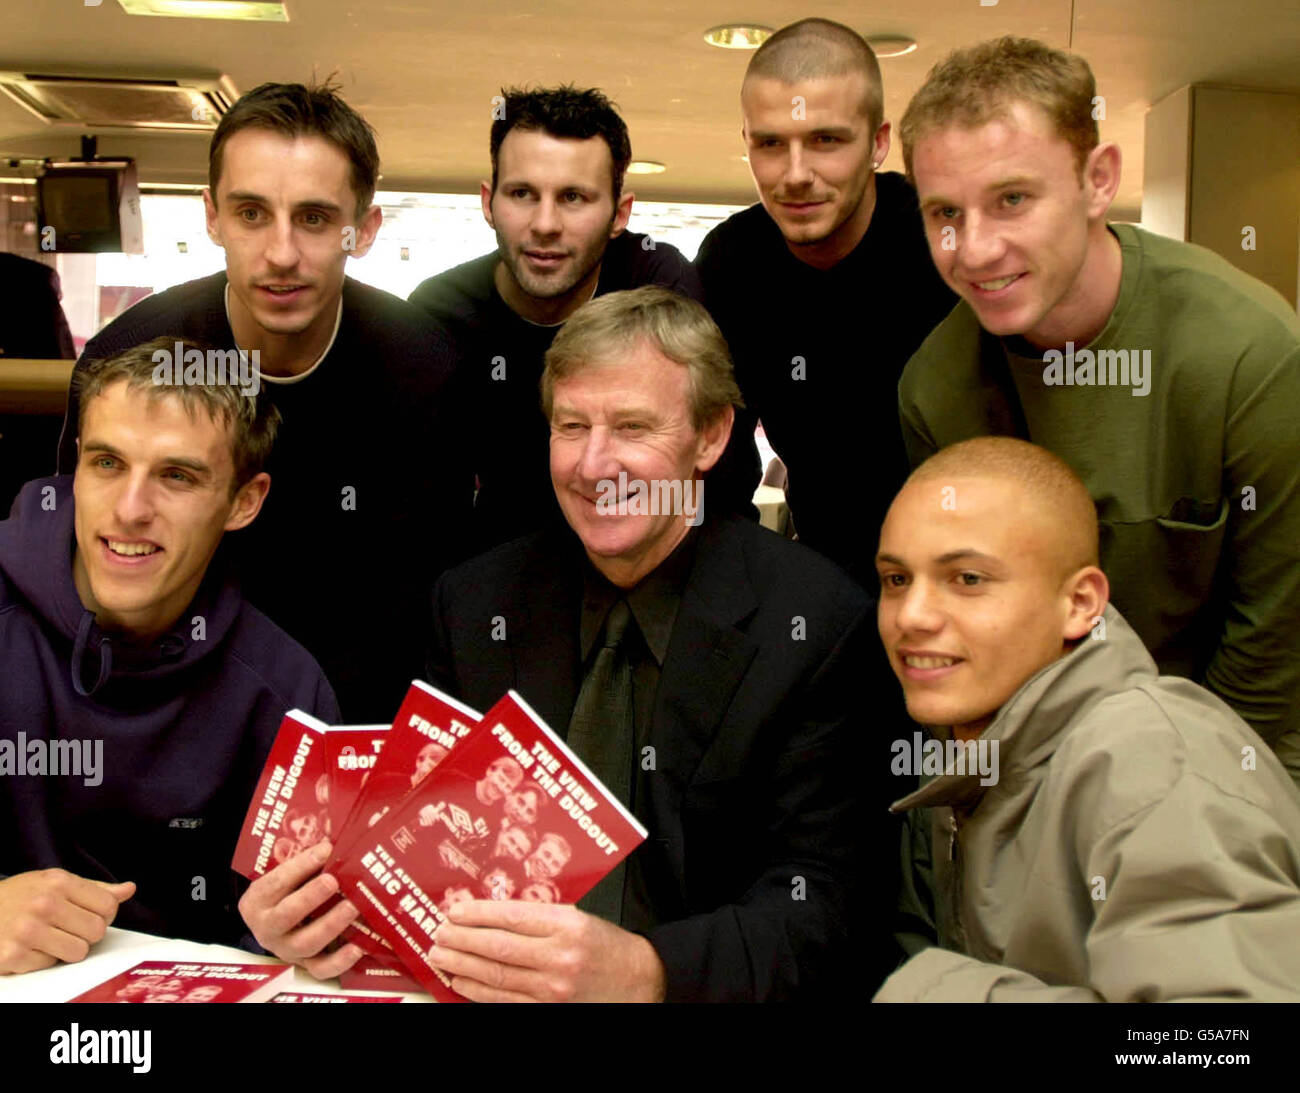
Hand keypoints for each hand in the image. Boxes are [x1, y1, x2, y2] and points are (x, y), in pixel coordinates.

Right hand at [0, 869, 134, 974]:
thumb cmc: (19, 896)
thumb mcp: (53, 882)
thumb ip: (93, 889)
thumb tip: (129, 890)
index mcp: (58, 882)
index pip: (108, 905)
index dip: (103, 915)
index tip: (88, 915)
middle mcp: (44, 904)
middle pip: (96, 931)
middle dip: (86, 933)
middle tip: (67, 928)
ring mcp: (27, 931)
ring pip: (79, 951)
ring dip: (67, 949)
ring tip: (49, 938)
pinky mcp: (14, 955)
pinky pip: (51, 965)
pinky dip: (43, 959)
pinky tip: (29, 947)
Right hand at [237, 839, 362, 979]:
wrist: (275, 925)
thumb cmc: (287, 891)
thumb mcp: (286, 876)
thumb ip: (307, 861)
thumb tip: (339, 840)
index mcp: (258, 900)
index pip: (276, 882)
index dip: (300, 866)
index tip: (325, 849)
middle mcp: (268, 928)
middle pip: (287, 915)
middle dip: (311, 897)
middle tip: (334, 881)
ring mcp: (287, 949)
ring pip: (306, 943)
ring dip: (331, 924)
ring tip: (353, 906)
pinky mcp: (306, 965)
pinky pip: (322, 969)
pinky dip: (340, 961)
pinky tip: (359, 946)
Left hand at [428, 900, 666, 1001]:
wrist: (637, 980)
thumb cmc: (605, 946)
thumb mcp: (577, 917)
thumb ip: (538, 915)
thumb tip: (490, 913)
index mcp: (566, 925)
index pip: (511, 916)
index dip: (477, 914)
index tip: (455, 911)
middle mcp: (558, 957)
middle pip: (497, 947)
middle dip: (461, 939)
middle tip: (438, 933)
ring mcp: (552, 989)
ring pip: (494, 975)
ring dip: (461, 965)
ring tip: (440, 955)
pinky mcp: (548, 1010)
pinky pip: (502, 1000)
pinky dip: (476, 991)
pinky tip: (460, 981)